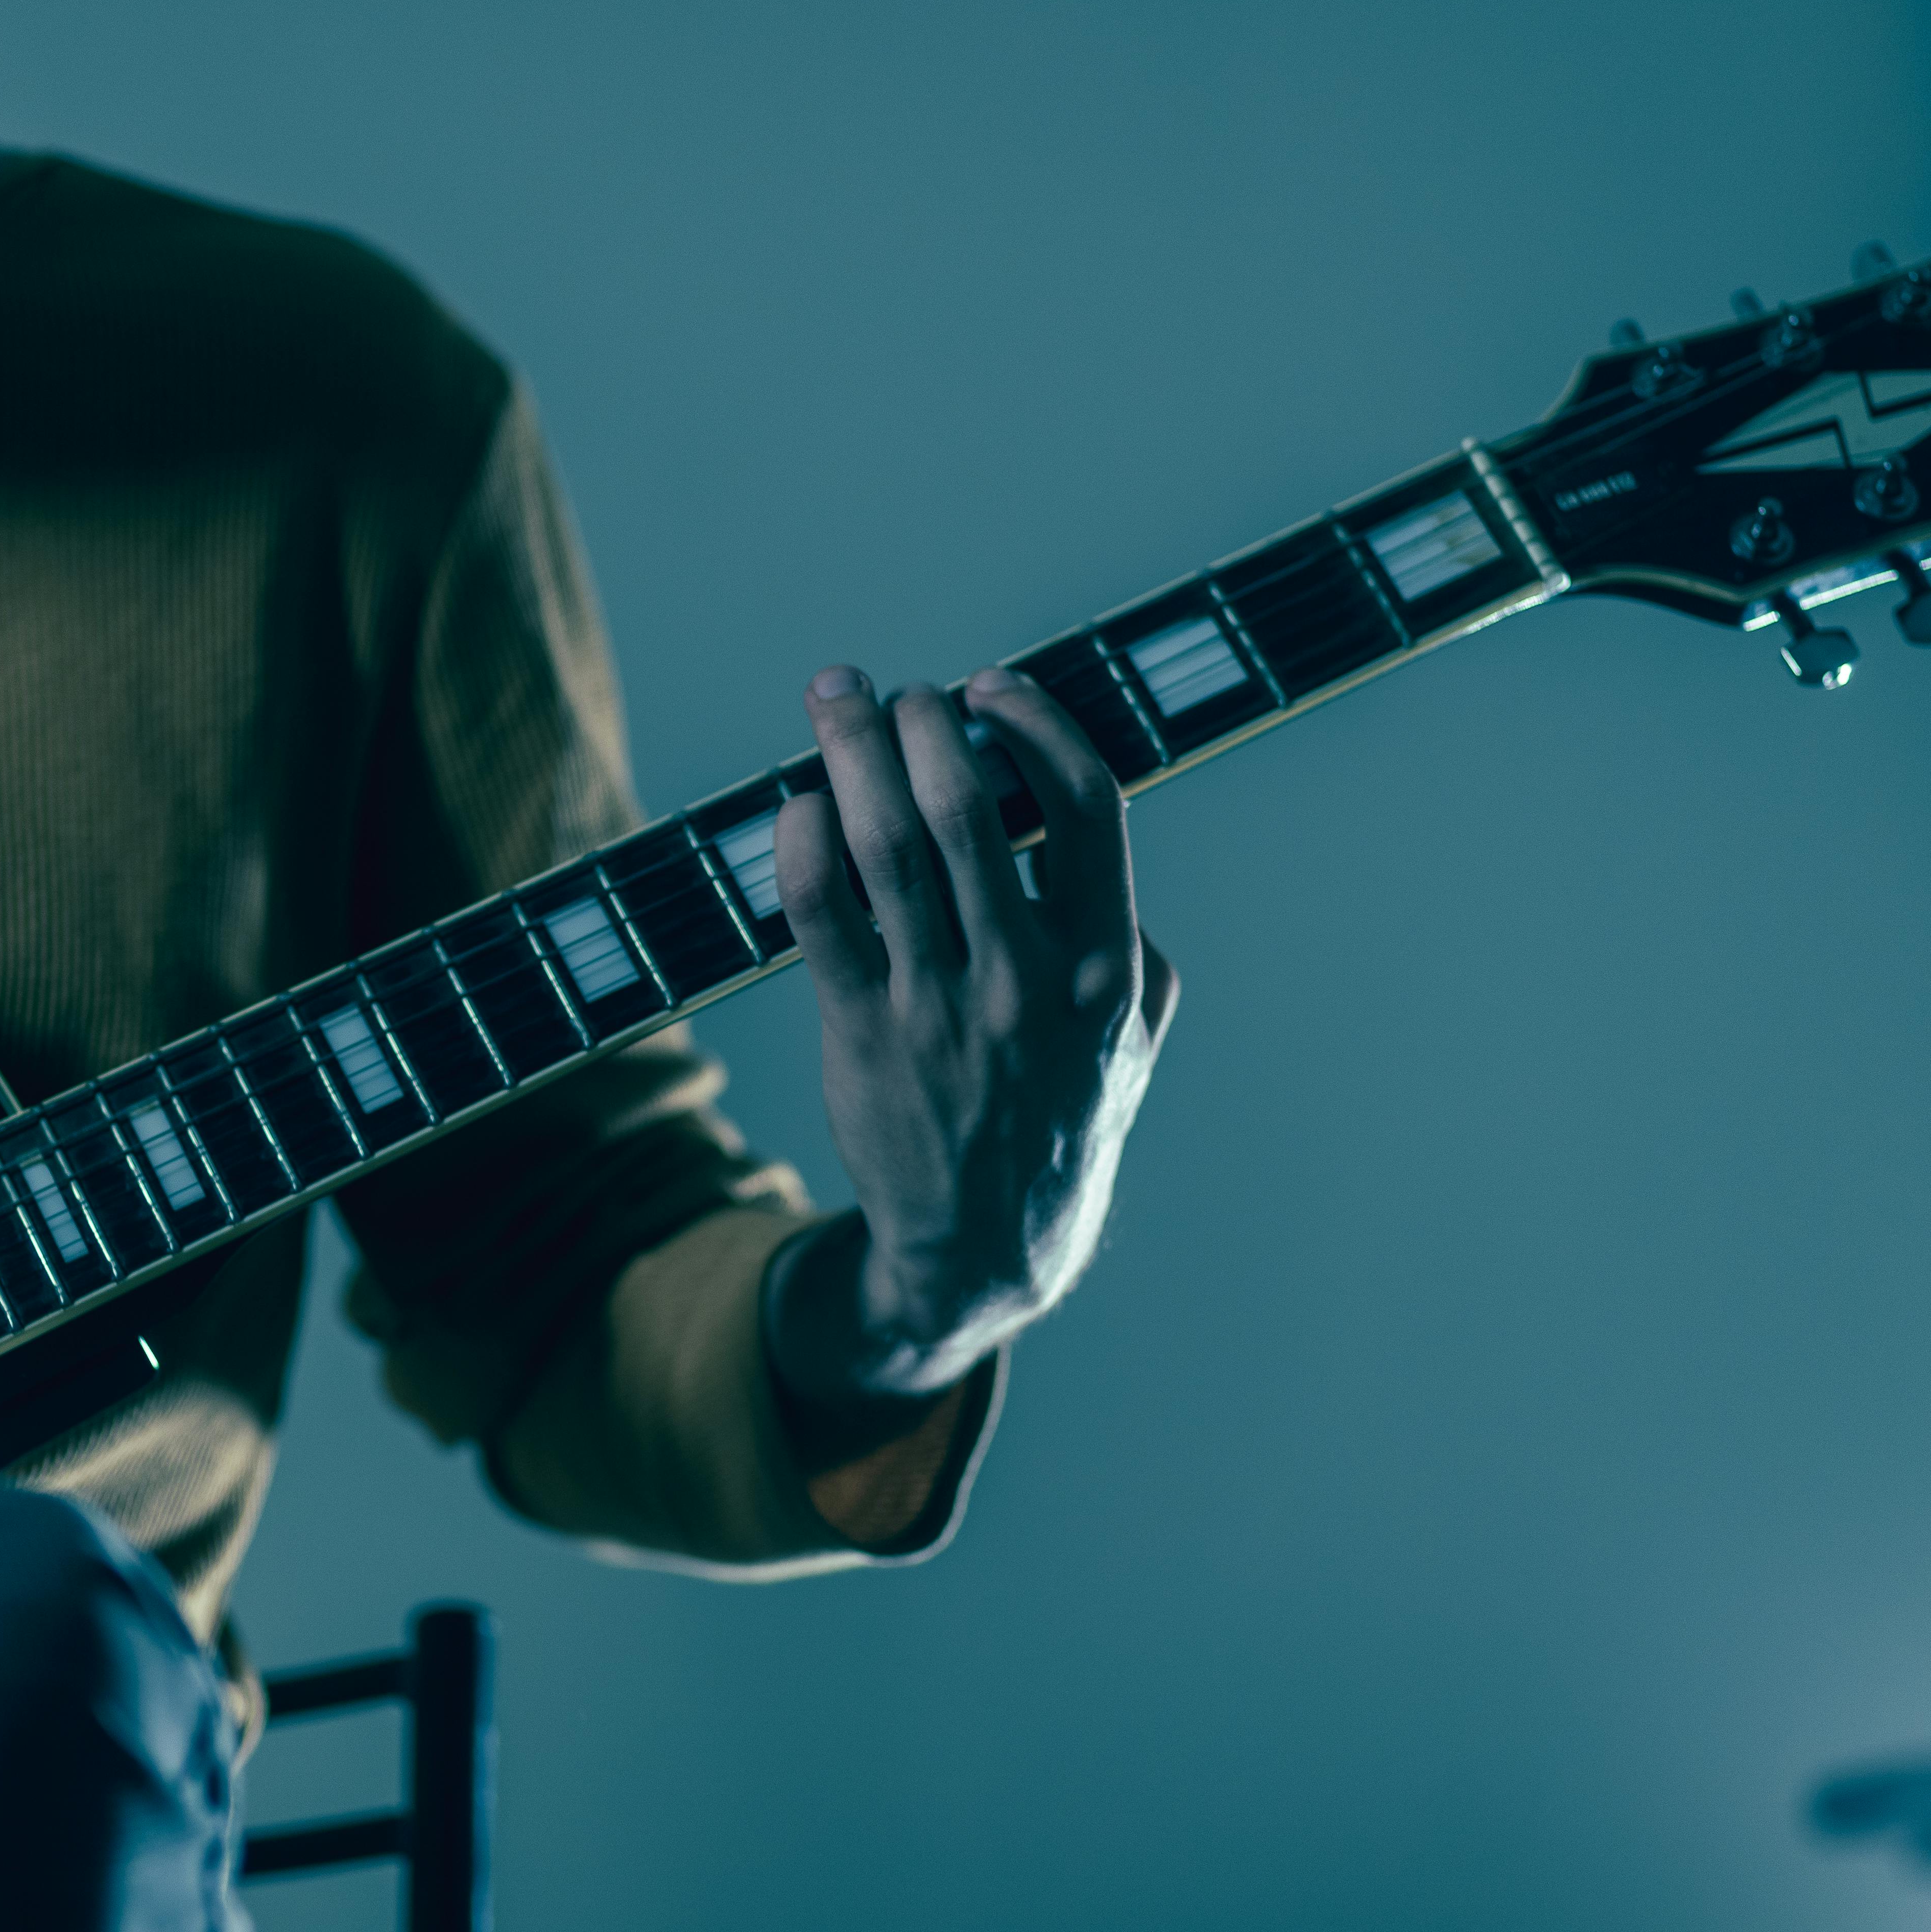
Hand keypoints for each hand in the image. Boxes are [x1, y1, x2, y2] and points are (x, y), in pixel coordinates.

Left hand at [768, 663, 1175, 1426]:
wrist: (988, 1243)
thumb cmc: (1062, 1114)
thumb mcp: (1130, 1036)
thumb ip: (1125, 938)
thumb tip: (1080, 837)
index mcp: (1105, 965)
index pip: (1086, 805)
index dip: (1036, 723)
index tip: (990, 688)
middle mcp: (1025, 979)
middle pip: (966, 807)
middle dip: (922, 721)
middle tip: (896, 691)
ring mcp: (939, 1007)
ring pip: (885, 845)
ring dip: (852, 750)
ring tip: (835, 697)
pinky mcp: (863, 1033)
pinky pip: (819, 913)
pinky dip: (802, 840)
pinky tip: (800, 802)